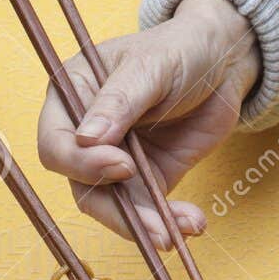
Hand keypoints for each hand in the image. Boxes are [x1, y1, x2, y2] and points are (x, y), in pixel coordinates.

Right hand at [37, 0, 259, 242]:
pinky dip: (169, 223)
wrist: (222, 61)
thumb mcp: (150, 66)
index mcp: (73, 95)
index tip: (123, 165)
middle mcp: (87, 134)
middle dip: (117, 212)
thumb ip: (119, 101)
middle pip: (83, 187)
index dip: (82, 164)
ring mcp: (116, 161)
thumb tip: (85, 139)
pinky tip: (193, 223)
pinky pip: (148, 212)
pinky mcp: (147, 180)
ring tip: (180, 231)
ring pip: (115, 209)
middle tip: (155, 225)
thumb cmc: (180, 48)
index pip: (55, 145)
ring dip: (146, 226)